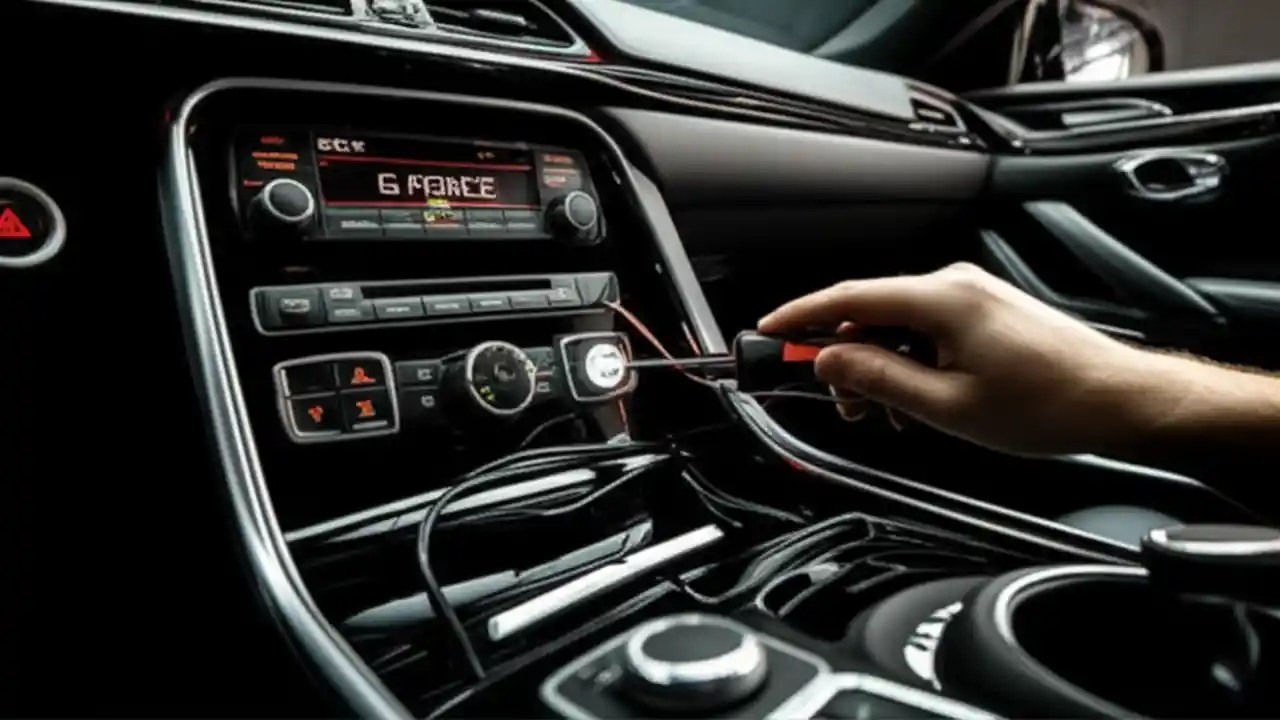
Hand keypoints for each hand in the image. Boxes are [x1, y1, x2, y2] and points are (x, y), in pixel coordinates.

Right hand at [757, 263, 1158, 455]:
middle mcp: (954, 285)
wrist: (1116, 400)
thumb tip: (828, 362)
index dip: (800, 317)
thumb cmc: (1048, 403)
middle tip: (842, 404)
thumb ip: (878, 379)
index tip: (769, 333)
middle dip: (845, 359)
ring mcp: (971, 296)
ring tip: (886, 412)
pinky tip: (915, 399)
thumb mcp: (947, 404)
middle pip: (870, 313)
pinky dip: (908, 361)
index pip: (848, 298)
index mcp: (942, 299)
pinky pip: (925, 330)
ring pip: (897, 326)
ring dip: (879, 367)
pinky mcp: (983, 311)